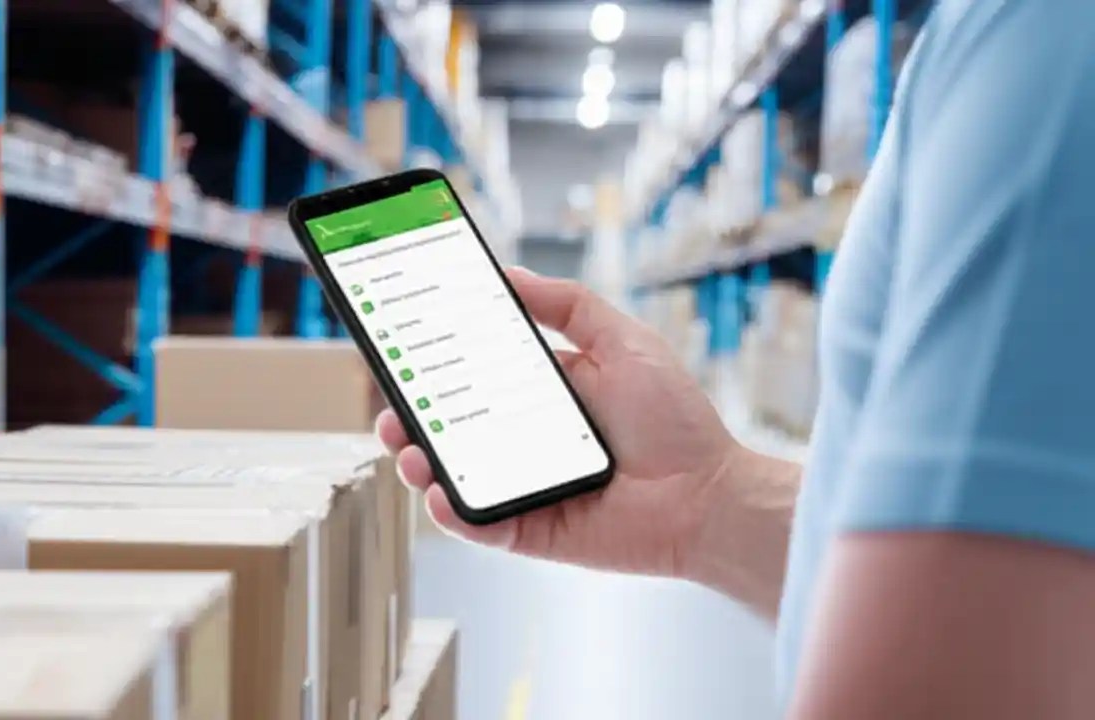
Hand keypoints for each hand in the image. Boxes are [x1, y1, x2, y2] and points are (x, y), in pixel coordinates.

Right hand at [376, 268, 748, 578]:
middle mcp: (523, 442)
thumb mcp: (623, 341)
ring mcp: (522, 488)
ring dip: (417, 462)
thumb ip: (569, 305)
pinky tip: (438, 492)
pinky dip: (451, 512)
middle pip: (450, 428)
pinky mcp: (530, 531)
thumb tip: (510, 274)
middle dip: (410, 416)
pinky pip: (479, 524)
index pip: (473, 378)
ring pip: (452, 476)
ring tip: (404, 446)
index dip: (434, 366)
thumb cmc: (675, 420)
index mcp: (541, 396)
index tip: (402, 347)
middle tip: (392, 404)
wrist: (709, 494)